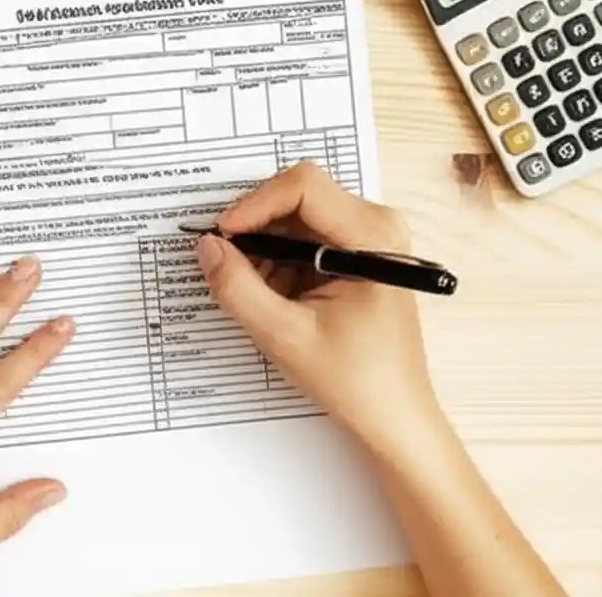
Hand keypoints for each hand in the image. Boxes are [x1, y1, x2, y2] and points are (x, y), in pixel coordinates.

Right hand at [194, 163, 437, 448]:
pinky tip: (276, 300)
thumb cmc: (356, 380)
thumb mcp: (284, 335)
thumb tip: (207, 247)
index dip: (254, 204)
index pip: (303, 186)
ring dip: (266, 249)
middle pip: (298, 198)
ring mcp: (369, 240)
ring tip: (257, 295)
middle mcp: (377, 227)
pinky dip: (279, 262)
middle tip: (229, 267)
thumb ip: (238, 288)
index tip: (222, 235)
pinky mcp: (357, 256)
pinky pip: (306, 239)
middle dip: (256, 229)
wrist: (395, 415)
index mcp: (373, 237)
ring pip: (297, 219)